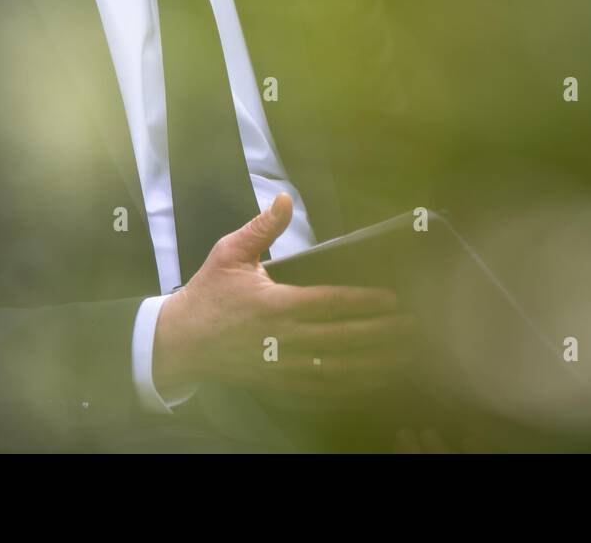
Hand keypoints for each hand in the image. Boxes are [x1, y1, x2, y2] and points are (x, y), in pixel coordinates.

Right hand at [154, 194, 415, 395]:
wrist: (178, 343)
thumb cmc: (206, 295)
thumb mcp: (230, 253)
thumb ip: (262, 227)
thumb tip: (285, 199)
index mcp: (275, 304)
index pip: (331, 302)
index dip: (364, 302)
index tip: (392, 300)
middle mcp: (282, 338)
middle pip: (342, 338)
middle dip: (380, 334)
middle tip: (411, 328)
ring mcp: (280, 366)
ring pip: (336, 369)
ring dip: (371, 364)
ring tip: (400, 357)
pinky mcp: (276, 384)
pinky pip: (317, 391)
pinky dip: (346, 389)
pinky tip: (367, 383)